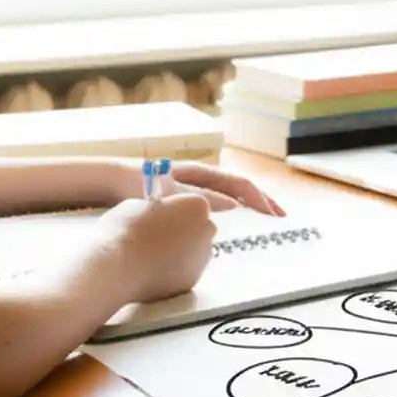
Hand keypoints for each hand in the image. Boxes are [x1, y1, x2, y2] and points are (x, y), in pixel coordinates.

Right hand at [98, 194, 215, 301]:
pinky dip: (176, 270)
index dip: (176, 211)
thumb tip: (157, 214)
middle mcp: (207, 230)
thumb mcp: (137, 205)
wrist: (119, 267)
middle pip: (200, 228)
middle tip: (159, 237)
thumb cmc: (125, 230)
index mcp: (197, 205)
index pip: (193, 205)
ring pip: (195, 252)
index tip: (162, 217)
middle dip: (184, 231)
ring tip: (154, 255)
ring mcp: (203, 257)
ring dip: (181, 252)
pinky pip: (187, 271)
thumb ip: (157, 208)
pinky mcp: (194, 279)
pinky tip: (155, 270)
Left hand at [108, 158, 284, 215]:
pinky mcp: (188, 198)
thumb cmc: (141, 184)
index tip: (272, 212)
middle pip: (240, 187)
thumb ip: (202, 198)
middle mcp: (202, 177)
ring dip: (250, 205)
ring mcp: (196, 186)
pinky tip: (236, 223)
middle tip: (281, 215)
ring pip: (231, 194)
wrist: (115, 180)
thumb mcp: (174, 194)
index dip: (258, 197)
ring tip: (266, 218)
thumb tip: (234, 205)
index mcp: (201, 173)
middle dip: (262, 200)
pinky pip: (218, 202)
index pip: (239, 183)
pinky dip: (232, 211)